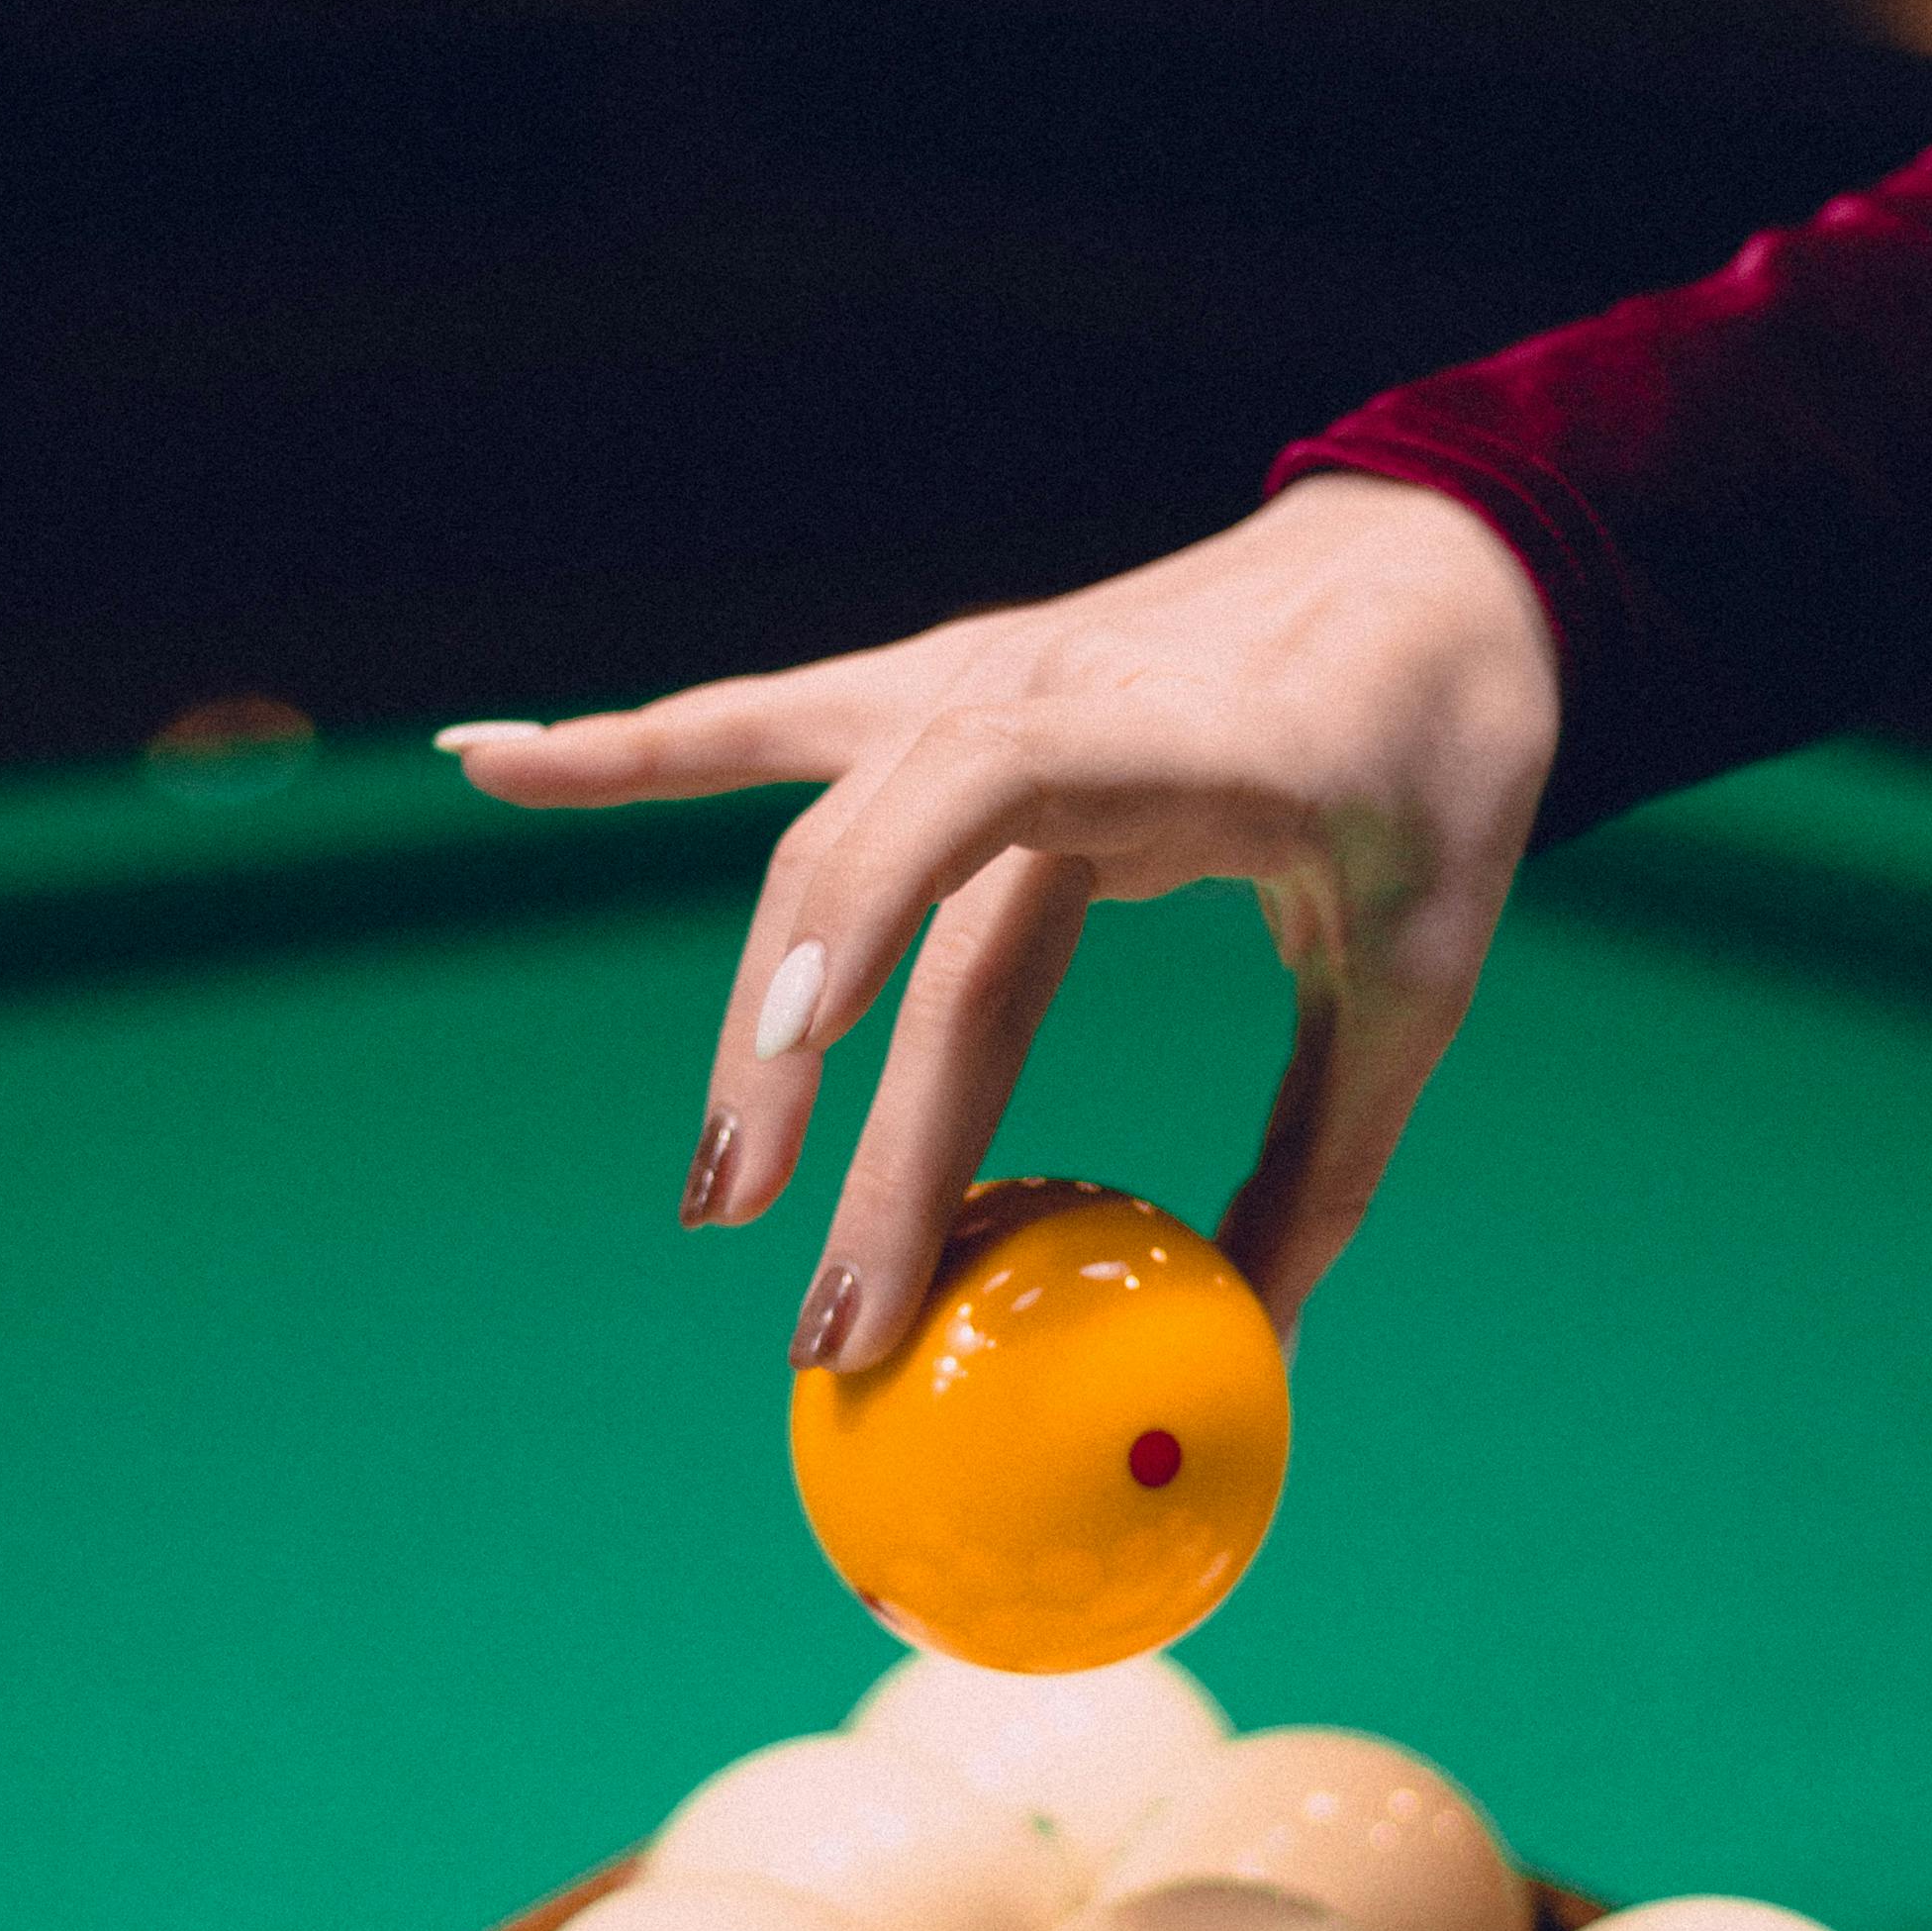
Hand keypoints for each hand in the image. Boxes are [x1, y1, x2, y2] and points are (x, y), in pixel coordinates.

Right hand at [440, 475, 1561, 1364]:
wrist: (1434, 574)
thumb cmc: (1443, 777)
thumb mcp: (1422, 976)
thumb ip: (1322, 1160)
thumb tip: (1243, 1355)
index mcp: (1186, 741)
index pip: (986, 791)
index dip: (873, 904)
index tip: (804, 1053)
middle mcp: (1059, 692)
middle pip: (899, 905)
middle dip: (843, 1116)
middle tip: (818, 1307)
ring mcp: (986, 680)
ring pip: (825, 841)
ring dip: (763, 1025)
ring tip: (715, 1196)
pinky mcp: (948, 688)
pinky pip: (771, 725)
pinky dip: (633, 748)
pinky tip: (488, 764)